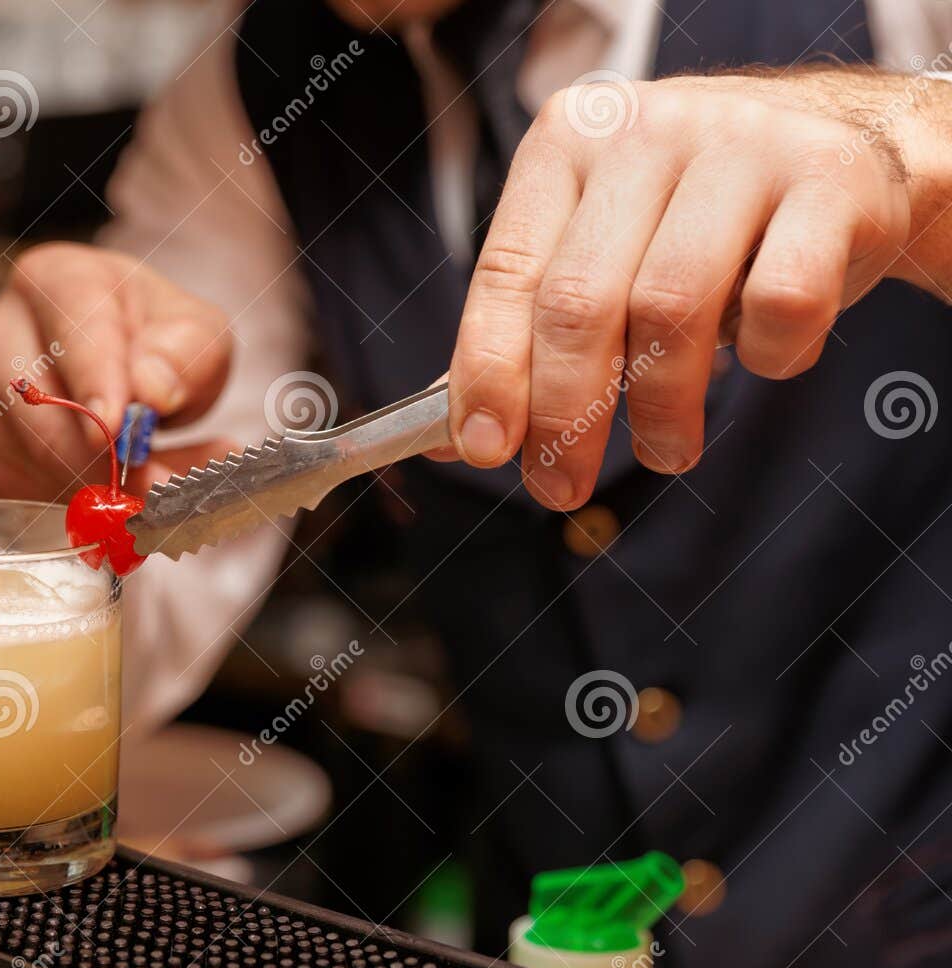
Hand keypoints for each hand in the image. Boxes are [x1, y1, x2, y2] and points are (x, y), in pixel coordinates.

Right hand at [0, 242, 233, 501]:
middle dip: (99, 454)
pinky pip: (25, 494)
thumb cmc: (156, 345)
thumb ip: (186, 357)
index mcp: (56, 280)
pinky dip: (78, 508)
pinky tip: (115, 495)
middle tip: (157, 486)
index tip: (116, 423)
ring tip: (156, 485)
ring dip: (98, 487)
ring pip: (31, 458)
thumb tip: (153, 391)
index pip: (70, 325)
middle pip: (36, 402)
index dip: (93, 378)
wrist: (120, 372)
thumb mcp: (196, 336)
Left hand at [446, 73, 914, 508]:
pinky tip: (763, 360)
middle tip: (561, 485)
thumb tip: (459, 440)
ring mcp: (742, 143)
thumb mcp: (605, 252)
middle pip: (579, 300)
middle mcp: (646, 131)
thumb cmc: (700, 220)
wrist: (858, 146)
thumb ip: (529, 332)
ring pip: (671, 307)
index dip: (488, 371)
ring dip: (660, 408)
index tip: (485, 450)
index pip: (507, 271)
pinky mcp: (830, 176)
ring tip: (665, 451)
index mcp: (568, 141)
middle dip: (564, 415)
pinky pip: (780, 301)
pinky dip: (766, 357)